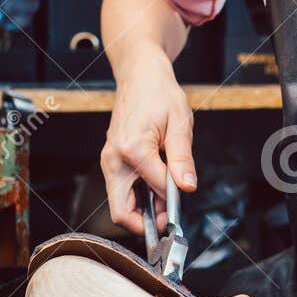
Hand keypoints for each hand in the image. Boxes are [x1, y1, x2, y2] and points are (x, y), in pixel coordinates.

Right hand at [100, 50, 196, 232]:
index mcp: (132, 149)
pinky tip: (159, 185)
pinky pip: (122, 189)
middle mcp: (114, 159)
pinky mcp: (111, 160)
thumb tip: (186, 186)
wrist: (140, 75)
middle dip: (147, 221)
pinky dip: (139, 195)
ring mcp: (109, 160)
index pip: (156, 189)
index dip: (174, 199)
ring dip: (144, 208)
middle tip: (170, 216)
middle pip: (121, 211)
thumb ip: (182, 158)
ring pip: (120, 203)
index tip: (186, 196)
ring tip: (168, 197)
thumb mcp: (180, 123)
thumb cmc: (159, 93)